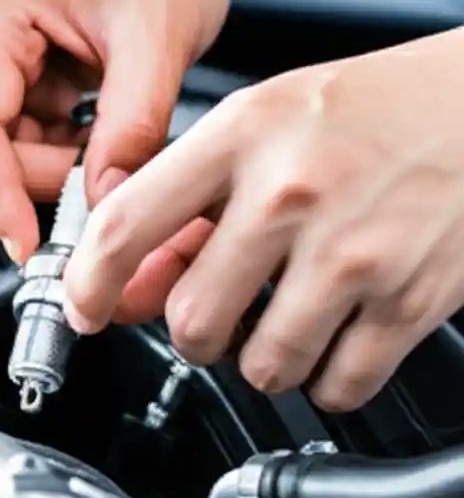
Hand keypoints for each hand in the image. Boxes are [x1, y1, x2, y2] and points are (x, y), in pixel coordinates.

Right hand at [0, 0, 245, 263]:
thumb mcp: (159, 42)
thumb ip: (131, 129)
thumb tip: (105, 203)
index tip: (27, 244)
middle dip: (37, 178)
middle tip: (102, 182)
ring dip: (51, 165)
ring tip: (109, 143)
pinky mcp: (5, 66)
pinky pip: (15, 135)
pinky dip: (56, 150)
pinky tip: (96, 130)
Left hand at [63, 28, 463, 411]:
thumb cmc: (368, 111)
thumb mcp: (260, 123)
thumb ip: (186, 199)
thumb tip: (127, 286)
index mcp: (241, 136)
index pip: (126, 226)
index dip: (88, 285)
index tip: (85, 310)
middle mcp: (290, 193)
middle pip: (190, 321)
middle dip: (194, 334)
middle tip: (216, 314)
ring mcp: (353, 251)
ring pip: (260, 368)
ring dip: (261, 361)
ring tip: (284, 317)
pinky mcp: (411, 299)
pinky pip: (336, 386)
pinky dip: (328, 379)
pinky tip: (335, 336)